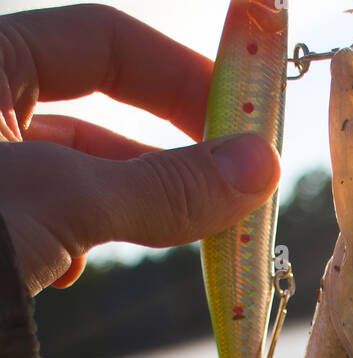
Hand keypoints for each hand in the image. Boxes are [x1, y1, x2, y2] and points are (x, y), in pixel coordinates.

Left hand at [0, 3, 280, 293]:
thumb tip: (260, 167)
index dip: (181, 76)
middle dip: (164, 159)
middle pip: (94, 111)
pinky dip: (73, 247)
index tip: (242, 126)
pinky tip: (68, 274)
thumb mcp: (66, 199)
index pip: (105, 40)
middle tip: (226, 194)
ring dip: (127, 211)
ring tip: (167, 242)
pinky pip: (43, 220)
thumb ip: (164, 186)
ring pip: (74, 174)